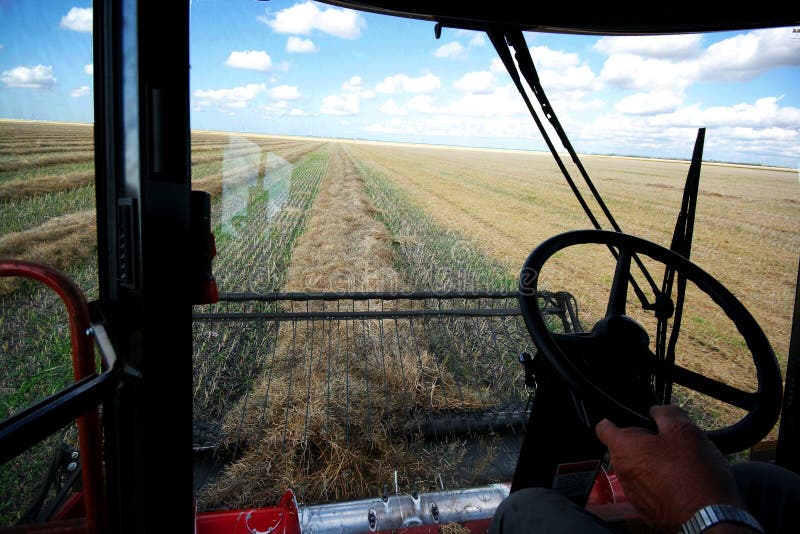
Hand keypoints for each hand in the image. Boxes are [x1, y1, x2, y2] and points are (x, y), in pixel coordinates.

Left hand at [595, 405, 741, 529]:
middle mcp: (622, 471)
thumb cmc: (694, 474)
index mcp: (624, 448)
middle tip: (670, 441)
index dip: (616, 418)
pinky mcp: (647, 508)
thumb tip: (657, 411)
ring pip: (639, 468)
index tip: (630, 418)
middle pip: (626, 447)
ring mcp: (633, 492)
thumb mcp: (684, 430)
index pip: (603, 427)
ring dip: (654, 462)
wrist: (708, 518)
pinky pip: (649, 488)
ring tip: (681, 463)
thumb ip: (665, 412)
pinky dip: (661, 482)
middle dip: (645, 441)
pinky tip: (682, 481)